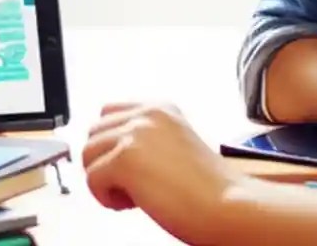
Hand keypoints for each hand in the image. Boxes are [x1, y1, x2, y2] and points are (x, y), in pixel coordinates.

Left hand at [82, 102, 244, 244]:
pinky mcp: (126, 158)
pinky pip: (92, 178)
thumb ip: (145, 140)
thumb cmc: (209, 188)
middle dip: (104, 161)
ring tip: (134, 196)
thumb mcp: (175, 146)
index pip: (108, 113)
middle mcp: (147, 114)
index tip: (128, 167)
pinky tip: (133, 204)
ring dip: (104, 179)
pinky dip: (105, 197)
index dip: (111, 144)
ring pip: (87, 154)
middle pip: (93, 132)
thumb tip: (105, 151)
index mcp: (161, 108)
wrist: (229, 207)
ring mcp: (135, 133)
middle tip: (132, 185)